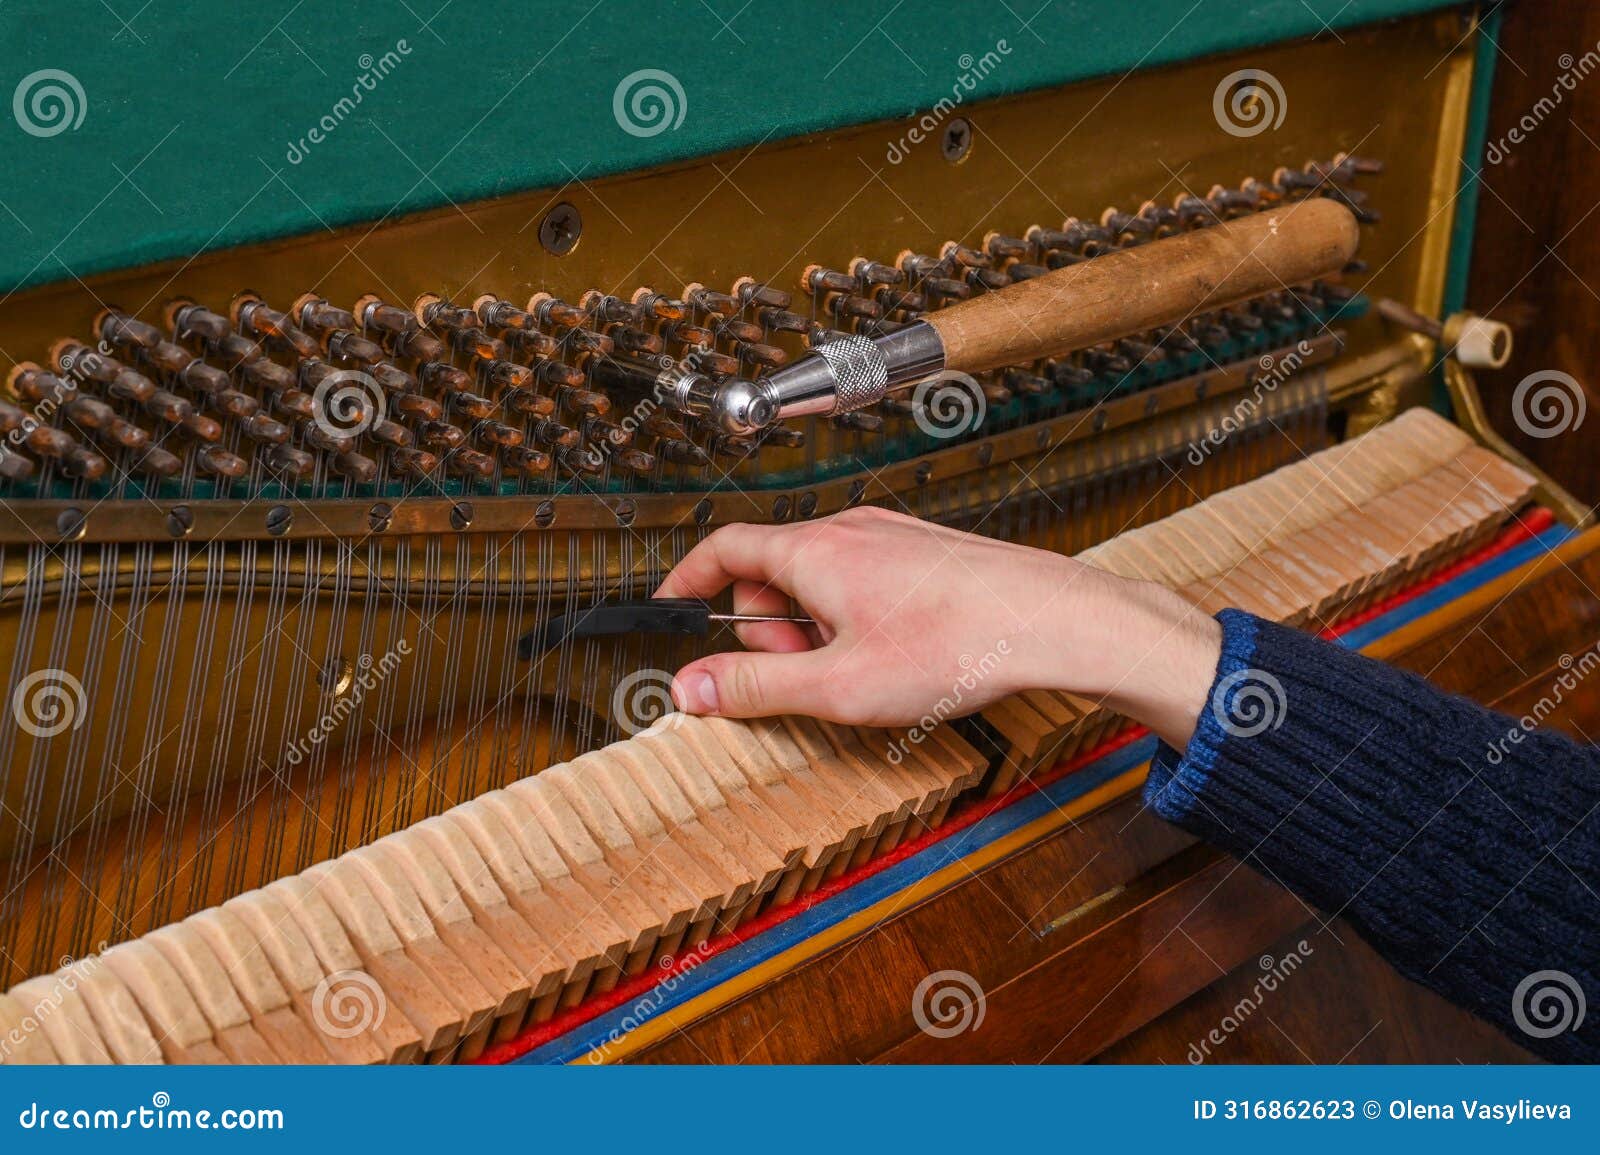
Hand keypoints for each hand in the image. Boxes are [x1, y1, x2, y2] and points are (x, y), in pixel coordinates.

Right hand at [657, 506, 1221, 748]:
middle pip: (770, 571)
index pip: (723, 549)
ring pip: (817, 577)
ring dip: (813, 627)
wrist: (1050, 622)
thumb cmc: (957, 645)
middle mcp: (848, 530)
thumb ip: (755, 685)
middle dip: (768, 627)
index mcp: (814, 552)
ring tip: (855, 670)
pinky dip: (851, 616)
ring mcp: (888, 537)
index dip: (687, 582)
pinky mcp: (920, 553)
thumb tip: (691, 686)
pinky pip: (859, 578)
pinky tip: (891, 654)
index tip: (670, 612)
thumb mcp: (838, 685)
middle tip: (801, 675)